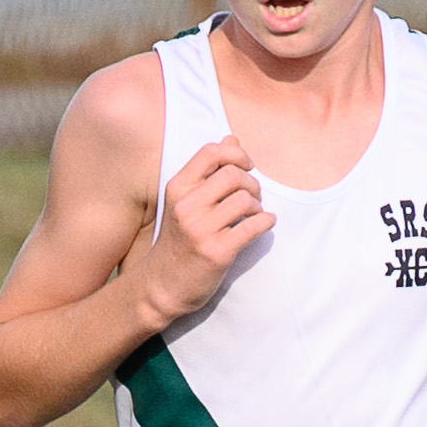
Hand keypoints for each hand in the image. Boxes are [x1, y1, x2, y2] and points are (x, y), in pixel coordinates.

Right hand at [132, 136, 272, 330]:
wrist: (160, 287)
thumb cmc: (176, 242)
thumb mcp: (182, 202)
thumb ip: (206, 171)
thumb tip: (231, 139)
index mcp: (177, 188)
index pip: (212, 152)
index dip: (236, 154)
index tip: (247, 166)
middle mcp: (187, 206)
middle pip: (233, 174)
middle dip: (252, 183)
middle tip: (253, 198)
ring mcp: (201, 230)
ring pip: (246, 200)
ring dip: (259, 206)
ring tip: (255, 215)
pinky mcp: (217, 252)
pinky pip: (253, 227)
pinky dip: (266, 222)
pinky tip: (265, 225)